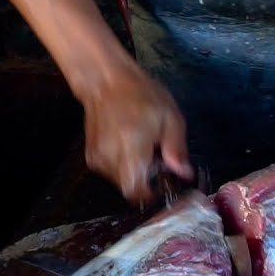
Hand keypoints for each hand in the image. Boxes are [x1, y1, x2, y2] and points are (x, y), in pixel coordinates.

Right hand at [79, 64, 192, 203]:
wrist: (105, 81)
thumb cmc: (142, 95)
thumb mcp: (171, 118)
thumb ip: (177, 148)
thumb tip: (183, 173)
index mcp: (131, 148)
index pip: (135, 190)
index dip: (152, 194)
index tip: (164, 185)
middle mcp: (109, 157)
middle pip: (130, 188)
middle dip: (147, 181)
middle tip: (157, 161)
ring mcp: (97, 159)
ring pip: (121, 182)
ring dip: (135, 173)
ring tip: (143, 149)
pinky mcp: (91, 157)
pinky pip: (112, 172)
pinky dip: (123, 166)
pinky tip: (130, 146)